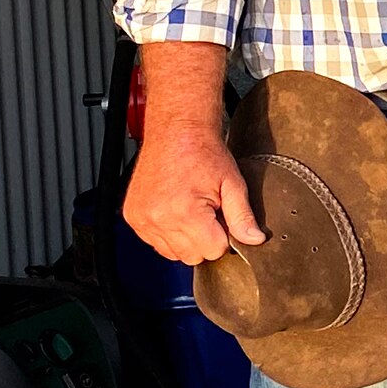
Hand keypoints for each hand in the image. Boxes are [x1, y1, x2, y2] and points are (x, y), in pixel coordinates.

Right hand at [123, 41, 262, 265]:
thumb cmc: (203, 152)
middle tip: (207, 211)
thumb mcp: (232, 184)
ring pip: (173, 253)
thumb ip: (243, 216)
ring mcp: (142, 219)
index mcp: (184, 213)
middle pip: (192, 256)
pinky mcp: (132, 217)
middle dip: (205, 238)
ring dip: (186, 238)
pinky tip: (175, 211)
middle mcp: (158, 219)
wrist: (176, 131)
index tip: (221, 217)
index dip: (223, 236)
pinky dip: (168, 233)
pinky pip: (155, 243)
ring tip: (191, 209)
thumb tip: (254, 240)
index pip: (213, 251)